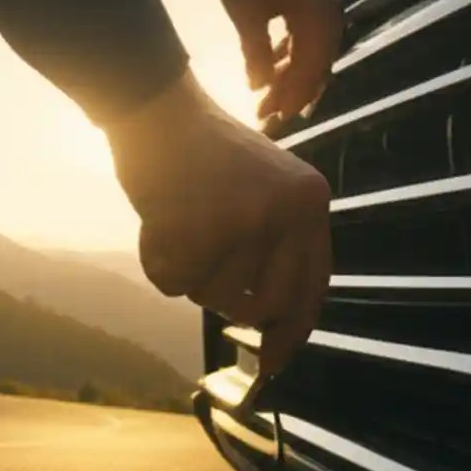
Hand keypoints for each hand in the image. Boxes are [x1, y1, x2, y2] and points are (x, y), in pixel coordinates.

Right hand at [105, 70, 331, 376]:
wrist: (156, 108)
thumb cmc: (200, 153)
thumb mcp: (264, 189)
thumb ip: (276, 248)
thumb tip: (273, 329)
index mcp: (309, 201)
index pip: (313, 285)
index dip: (294, 329)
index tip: (275, 362)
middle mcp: (287, 212)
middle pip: (266, 304)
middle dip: (232, 304)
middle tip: (203, 272)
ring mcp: (245, 220)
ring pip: (218, 296)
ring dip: (190, 274)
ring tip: (178, 225)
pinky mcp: (202, 228)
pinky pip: (177, 284)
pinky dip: (159, 264)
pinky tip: (158, 223)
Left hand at [208, 0, 342, 121]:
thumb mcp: (246, 17)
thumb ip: (256, 55)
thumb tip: (260, 89)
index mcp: (320, 16)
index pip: (311, 68)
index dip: (292, 96)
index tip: (273, 117)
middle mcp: (328, 15)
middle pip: (313, 67)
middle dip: (289, 95)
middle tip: (265, 118)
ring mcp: (319, 12)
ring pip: (307, 59)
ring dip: (285, 82)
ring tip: (262, 102)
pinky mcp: (306, 10)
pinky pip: (302, 46)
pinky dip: (284, 63)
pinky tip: (264, 77)